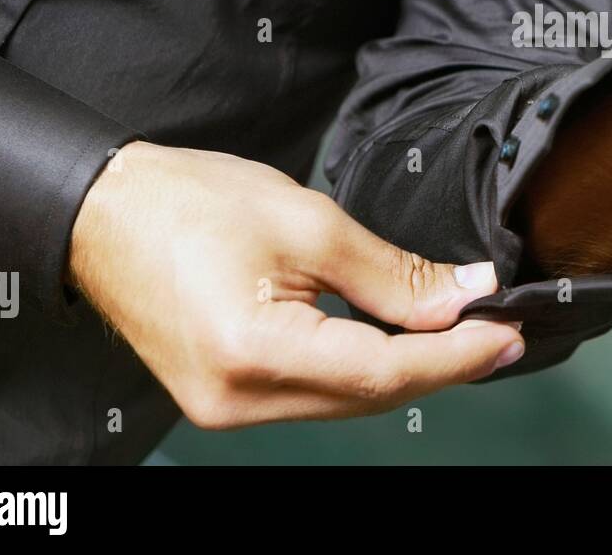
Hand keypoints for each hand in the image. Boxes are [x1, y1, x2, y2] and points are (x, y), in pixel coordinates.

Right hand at [69, 141, 523, 428]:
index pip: (384, 370)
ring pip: (346, 400)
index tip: (506, 330)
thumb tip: (462, 294)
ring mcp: (226, 407)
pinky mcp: (225, 398)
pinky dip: (362, 368)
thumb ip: (392, 273)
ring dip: (406, 368)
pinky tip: (397, 342)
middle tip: (497, 330)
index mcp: (254, 353)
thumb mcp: (308, 222)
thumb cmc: (187, 203)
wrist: (104, 213)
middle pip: (370, 395)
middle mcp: (238, 399)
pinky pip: (315, 393)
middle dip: (441, 363)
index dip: (456, 354)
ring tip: (461, 333)